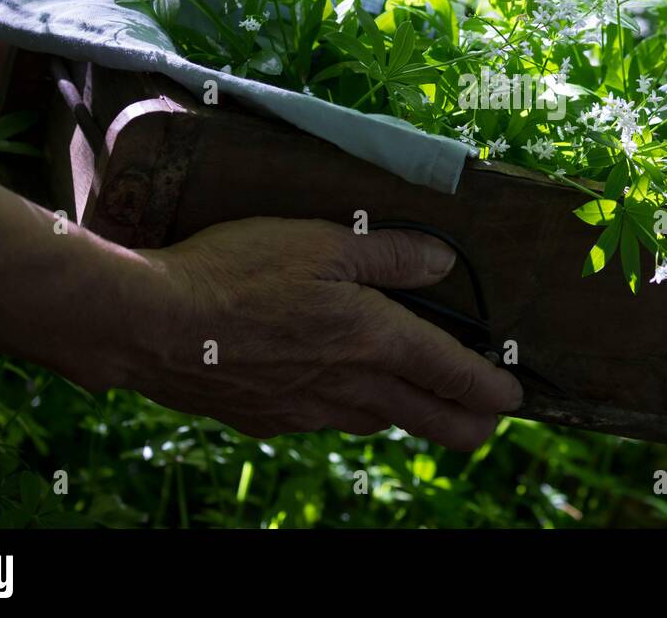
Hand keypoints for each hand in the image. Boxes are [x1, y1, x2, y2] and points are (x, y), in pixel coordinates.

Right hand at [121, 218, 523, 449]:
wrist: (153, 325)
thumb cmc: (240, 271)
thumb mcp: (324, 242)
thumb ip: (390, 254)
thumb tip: (442, 261)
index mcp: (375, 341)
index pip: (454, 374)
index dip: (492, 388)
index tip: (513, 396)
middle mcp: (352, 388)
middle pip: (431, 421)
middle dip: (469, 424)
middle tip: (486, 419)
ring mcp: (310, 412)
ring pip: (378, 421)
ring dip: (405, 411)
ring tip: (413, 394)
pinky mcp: (270, 421)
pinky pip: (326, 421)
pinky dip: (347, 409)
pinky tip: (332, 389)